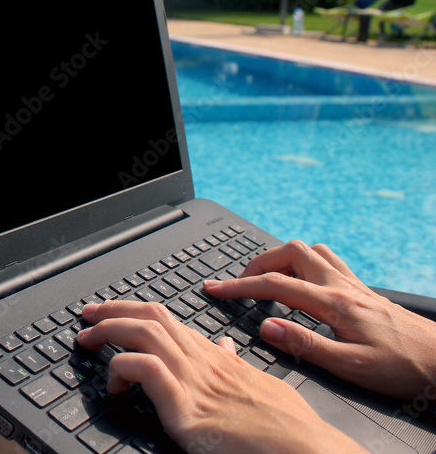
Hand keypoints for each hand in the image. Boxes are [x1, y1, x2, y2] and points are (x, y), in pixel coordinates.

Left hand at [79, 300, 364, 453]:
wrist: (312, 453)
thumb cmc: (292, 431)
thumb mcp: (261, 388)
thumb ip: (236, 366)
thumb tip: (223, 347)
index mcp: (219, 359)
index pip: (168, 321)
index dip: (135, 312)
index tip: (110, 313)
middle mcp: (206, 363)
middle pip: (151, 317)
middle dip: (113, 311)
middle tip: (87, 317)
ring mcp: (197, 384)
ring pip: (144, 334)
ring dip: (108, 332)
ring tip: (87, 341)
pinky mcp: (190, 412)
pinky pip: (147, 370)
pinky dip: (123, 368)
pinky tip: (116, 385)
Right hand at [204, 240, 435, 399]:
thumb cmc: (403, 368)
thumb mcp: (351, 366)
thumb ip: (305, 344)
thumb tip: (266, 326)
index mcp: (334, 303)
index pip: (275, 285)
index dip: (238, 286)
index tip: (214, 289)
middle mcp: (342, 285)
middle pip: (290, 252)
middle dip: (258, 263)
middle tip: (240, 284)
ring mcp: (355, 284)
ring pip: (310, 250)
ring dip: (282, 257)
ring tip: (266, 277)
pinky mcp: (364, 290)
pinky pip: (329, 259)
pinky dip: (306, 261)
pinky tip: (304, 280)